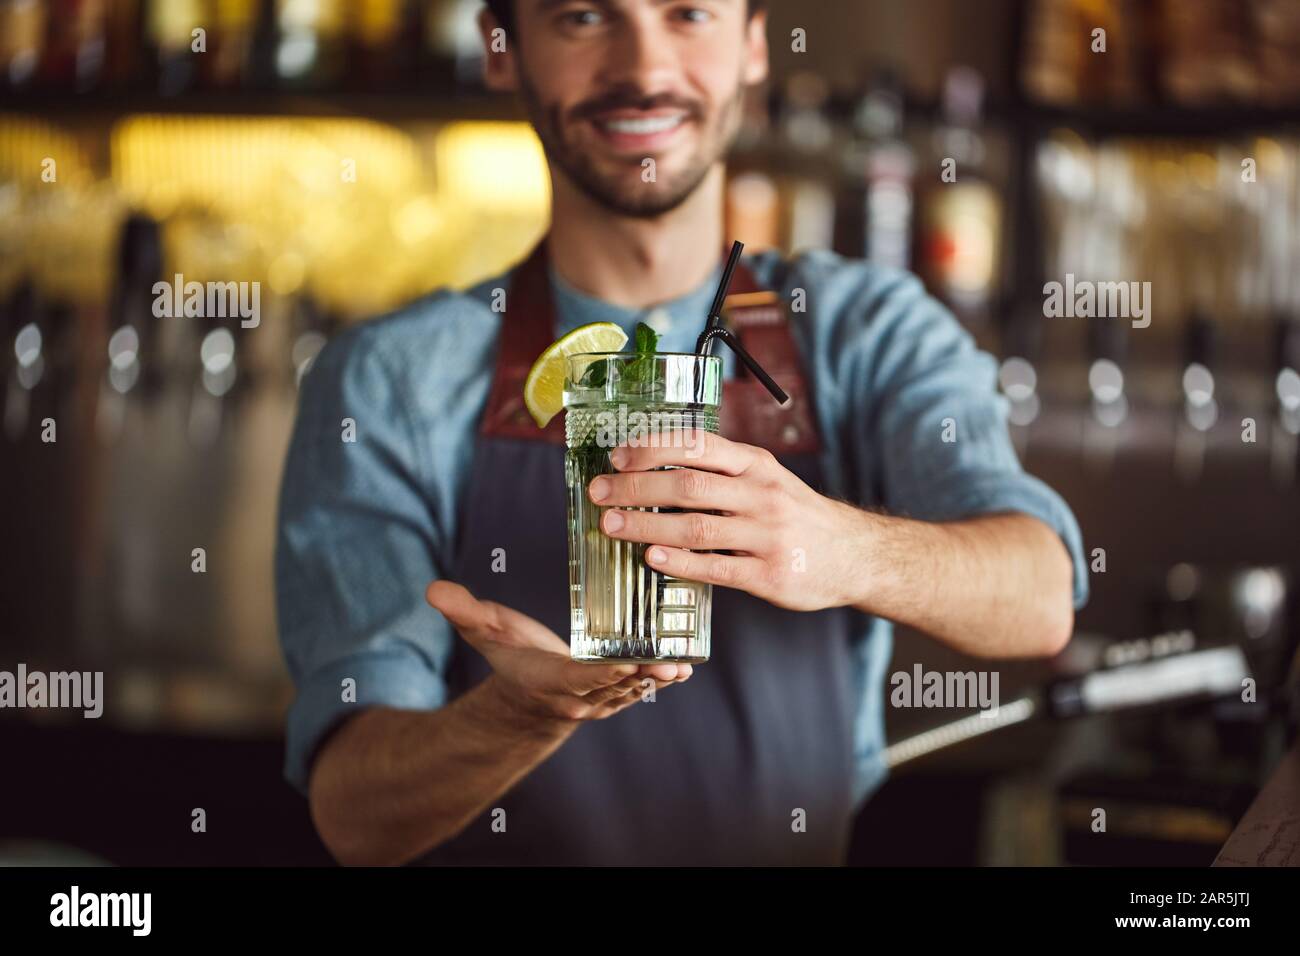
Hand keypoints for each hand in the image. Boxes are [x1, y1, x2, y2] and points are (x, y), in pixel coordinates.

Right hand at [425, 581, 690, 725]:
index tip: (625, 665)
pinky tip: (686, 666)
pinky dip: (662, 679)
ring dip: (657, 680)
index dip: (603, 674)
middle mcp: (580, 695)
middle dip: (641, 676)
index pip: (579, 678)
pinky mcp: (618, 694)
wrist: (528, 697)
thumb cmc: (511, 656)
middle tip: (666, 663)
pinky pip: (642, 688)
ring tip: (681, 665)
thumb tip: (433, 590)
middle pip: (614, 686)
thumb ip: (463, 611)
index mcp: (550, 680)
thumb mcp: (485, 631)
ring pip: (633, 690)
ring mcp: (602, 699)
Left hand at [585, 429, 864, 612]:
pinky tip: (651, 557)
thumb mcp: (766, 479)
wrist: (854, 556)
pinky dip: (679, 562)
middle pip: (687, 485)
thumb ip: (720, 473)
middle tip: (600, 492)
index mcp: (756, 465)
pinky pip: (716, 567)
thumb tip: (653, 471)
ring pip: (695, 526)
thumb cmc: (797, 516)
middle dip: (635, 487)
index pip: (697, 446)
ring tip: (611, 524)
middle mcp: (761, 494)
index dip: (651, 448)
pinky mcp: (768, 575)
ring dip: (645, 524)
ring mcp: (766, 536)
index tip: (617, 456)